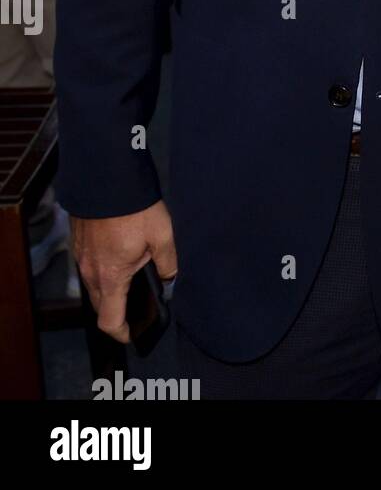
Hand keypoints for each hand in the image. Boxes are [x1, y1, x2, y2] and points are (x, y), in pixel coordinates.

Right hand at [72, 201, 176, 342]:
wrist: (107, 178)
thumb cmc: (135, 209)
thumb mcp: (163, 235)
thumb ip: (168, 263)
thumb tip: (170, 278)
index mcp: (111, 277)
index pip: (109, 320)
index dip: (120, 332)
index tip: (131, 334)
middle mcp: (90, 272)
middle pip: (100, 304)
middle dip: (117, 309)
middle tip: (137, 304)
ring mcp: (82, 257)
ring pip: (94, 284)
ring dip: (110, 287)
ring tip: (132, 276)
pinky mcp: (79, 242)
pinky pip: (90, 266)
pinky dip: (103, 269)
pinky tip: (121, 254)